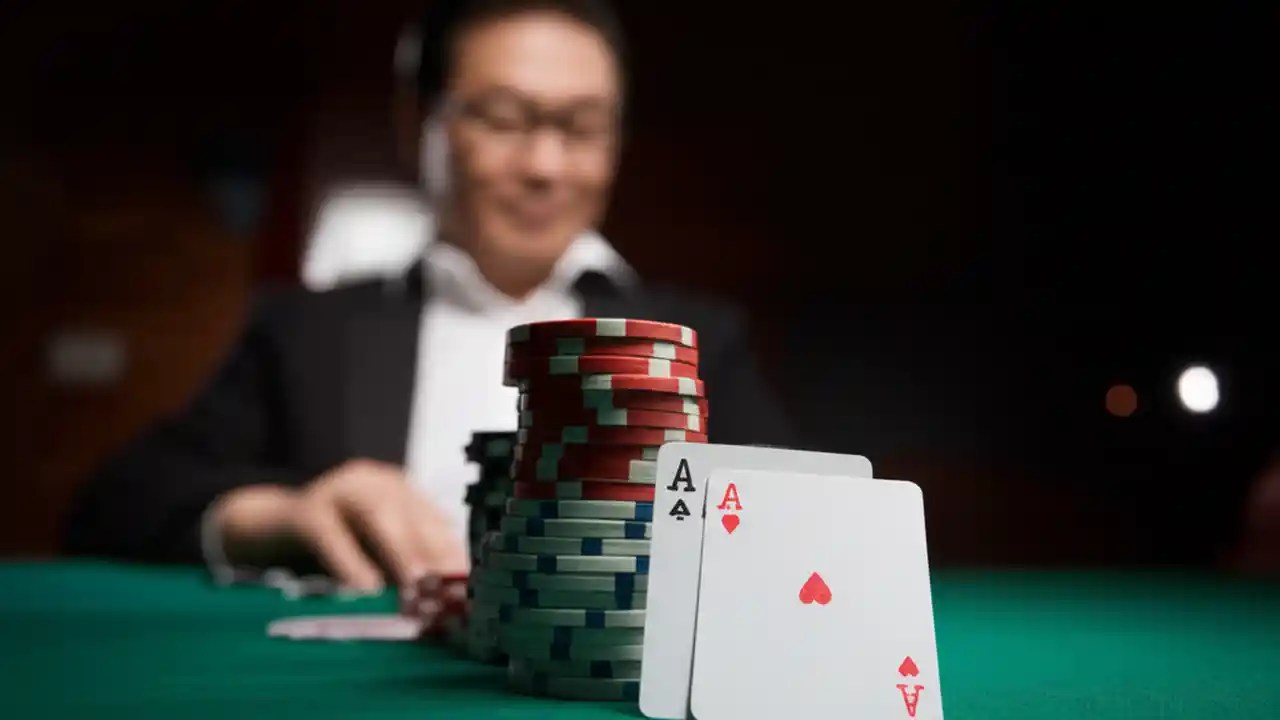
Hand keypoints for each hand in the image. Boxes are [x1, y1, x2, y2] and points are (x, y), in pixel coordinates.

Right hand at [212, 459, 467, 591]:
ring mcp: (337, 489)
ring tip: (417, 586)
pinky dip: (348, 560)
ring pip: (377, 514)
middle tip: (450, 590)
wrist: (262, 530)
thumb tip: (444, 606)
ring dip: (401, 551)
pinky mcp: (302, 508)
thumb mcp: (373, 555)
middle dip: (435, 553)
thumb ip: (404, 571)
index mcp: (399, 490)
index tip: (470, 590)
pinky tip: (363, 587)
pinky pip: (328, 532)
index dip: (454, 556)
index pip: (436, 522)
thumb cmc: (330, 547)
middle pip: (414, 515)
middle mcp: (374, 481)